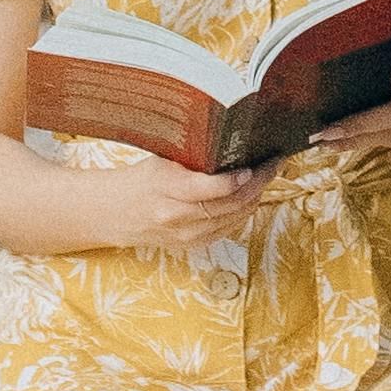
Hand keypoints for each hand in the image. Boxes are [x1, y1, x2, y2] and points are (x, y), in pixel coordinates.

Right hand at [82, 148, 269, 250]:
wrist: (118, 214)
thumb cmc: (142, 181)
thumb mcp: (163, 161)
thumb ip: (194, 157)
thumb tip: (233, 144)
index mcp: (166, 190)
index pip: (209, 189)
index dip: (236, 179)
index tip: (255, 165)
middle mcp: (178, 217)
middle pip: (230, 204)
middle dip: (257, 183)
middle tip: (272, 163)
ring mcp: (187, 235)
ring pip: (235, 217)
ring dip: (255, 197)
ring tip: (265, 176)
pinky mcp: (194, 245)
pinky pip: (230, 228)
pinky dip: (243, 211)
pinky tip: (249, 195)